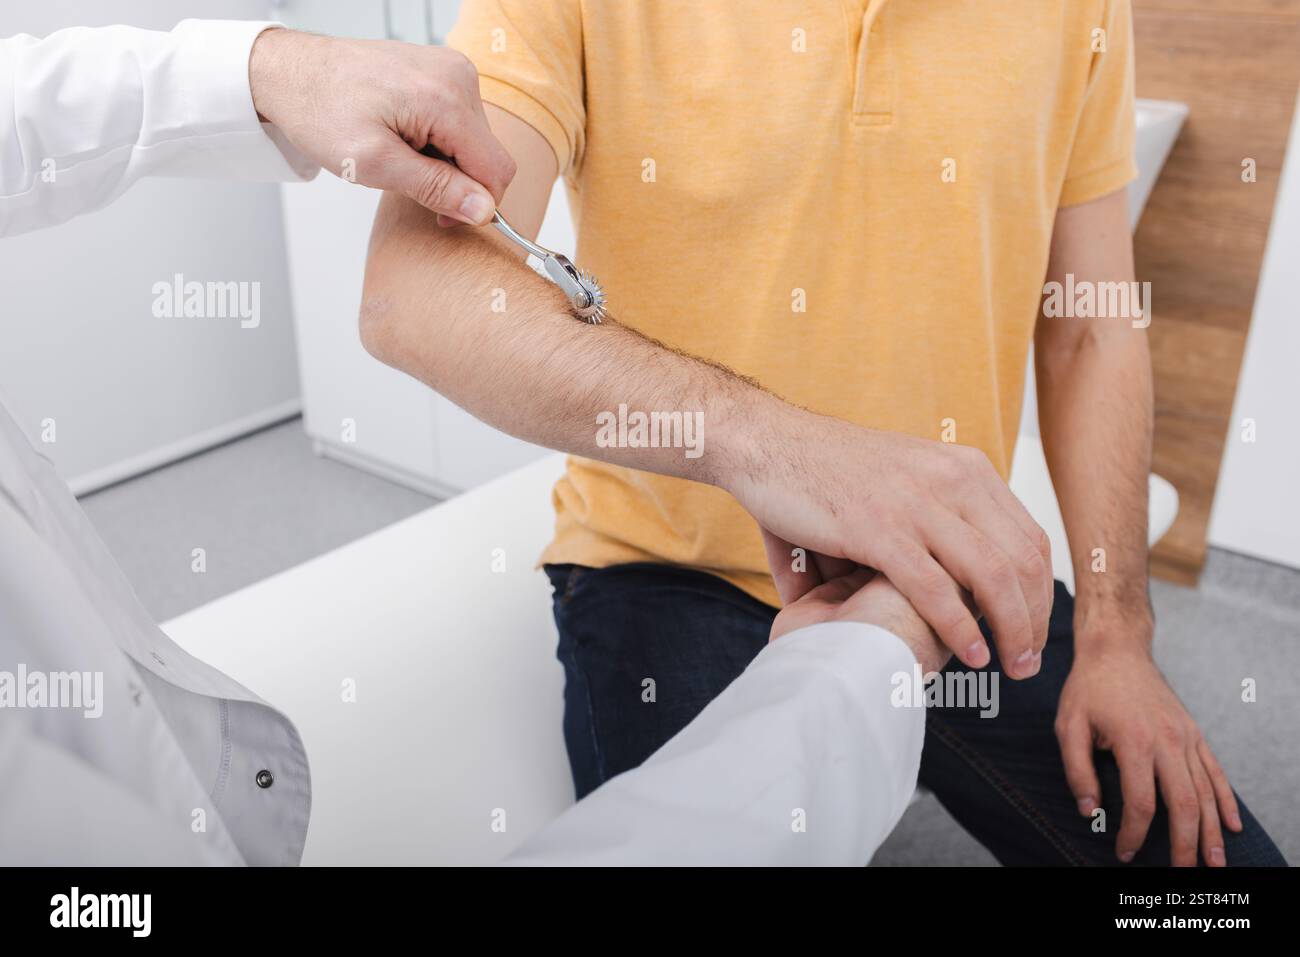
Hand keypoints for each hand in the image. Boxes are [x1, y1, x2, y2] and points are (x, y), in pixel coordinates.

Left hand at [249, 28, 514, 224]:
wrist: (292, 72)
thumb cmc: (321, 111)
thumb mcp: (374, 164)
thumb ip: (435, 188)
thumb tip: (483, 210)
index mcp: (446, 99)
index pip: (496, 169)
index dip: (476, 204)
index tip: (440, 216)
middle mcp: (458, 77)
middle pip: (487, 155)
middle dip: (455, 180)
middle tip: (405, 180)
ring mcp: (452, 70)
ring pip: (474, 142)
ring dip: (444, 160)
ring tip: (399, 153)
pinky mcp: (443, 72)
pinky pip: (460, 122)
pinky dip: (437, 140)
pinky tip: (404, 136)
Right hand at [727, 407, 1052, 677]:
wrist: (768, 442)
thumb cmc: (824, 469)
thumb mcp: (899, 479)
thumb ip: (928, 520)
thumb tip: (937, 577)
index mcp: (963, 468)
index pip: (1029, 537)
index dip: (1040, 592)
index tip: (1031, 629)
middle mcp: (952, 480)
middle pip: (1023, 560)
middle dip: (1034, 619)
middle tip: (1028, 661)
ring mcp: (916, 504)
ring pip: (993, 576)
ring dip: (1012, 630)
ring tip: (1010, 666)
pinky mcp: (878, 529)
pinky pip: (937, 588)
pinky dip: (961, 628)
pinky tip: (970, 655)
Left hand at [1056, 641, 1241, 865]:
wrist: (1117, 650)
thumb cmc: (1088, 688)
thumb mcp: (1068, 725)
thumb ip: (1076, 770)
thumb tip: (1089, 809)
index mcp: (1135, 741)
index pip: (1141, 802)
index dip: (1134, 833)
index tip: (1124, 851)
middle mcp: (1167, 741)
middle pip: (1183, 804)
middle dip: (1185, 844)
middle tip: (1182, 874)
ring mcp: (1185, 737)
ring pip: (1205, 792)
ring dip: (1210, 831)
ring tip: (1213, 863)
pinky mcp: (1194, 733)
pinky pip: (1215, 772)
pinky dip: (1224, 801)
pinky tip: (1230, 825)